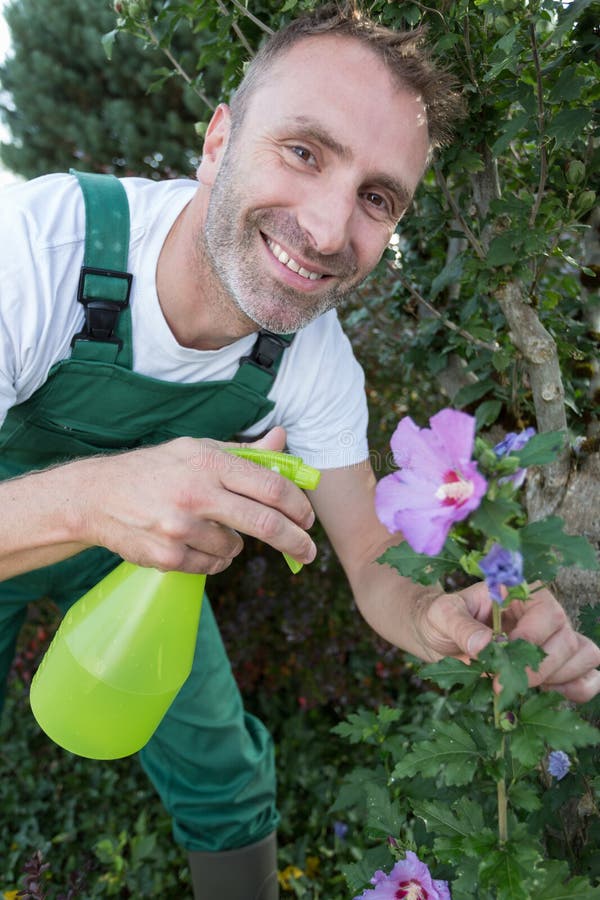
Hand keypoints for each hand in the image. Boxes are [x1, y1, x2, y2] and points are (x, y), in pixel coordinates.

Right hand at [71, 426, 316, 574]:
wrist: (97, 496)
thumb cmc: (155, 469)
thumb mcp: (197, 449)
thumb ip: (244, 451)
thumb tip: (283, 438)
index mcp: (208, 462)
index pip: (271, 487)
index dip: (299, 506)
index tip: (308, 519)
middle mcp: (196, 493)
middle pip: (266, 524)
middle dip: (295, 542)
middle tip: (308, 552)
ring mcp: (181, 528)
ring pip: (235, 548)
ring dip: (233, 544)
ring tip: (208, 528)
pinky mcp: (168, 556)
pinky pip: (211, 566)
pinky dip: (211, 559)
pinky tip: (190, 541)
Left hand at [418, 582, 599, 702]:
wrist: (437, 635)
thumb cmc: (441, 618)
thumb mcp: (443, 615)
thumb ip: (462, 626)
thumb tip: (485, 644)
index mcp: (522, 593)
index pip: (547, 615)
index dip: (530, 642)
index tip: (501, 666)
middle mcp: (545, 614)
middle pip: (569, 641)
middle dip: (540, 670)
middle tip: (504, 686)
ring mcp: (554, 639)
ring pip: (584, 657)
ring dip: (559, 680)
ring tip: (520, 689)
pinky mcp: (555, 665)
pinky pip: (586, 677)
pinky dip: (575, 690)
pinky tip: (546, 696)